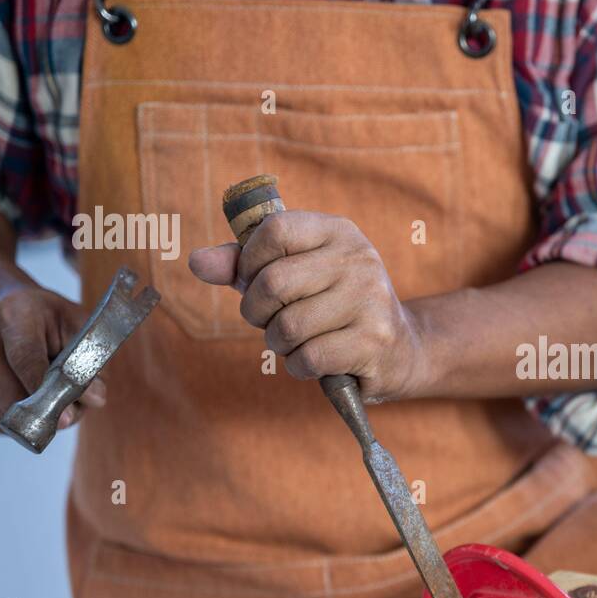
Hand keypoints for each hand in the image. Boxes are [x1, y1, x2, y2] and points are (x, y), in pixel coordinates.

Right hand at [0, 284, 106, 431]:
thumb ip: (89, 361)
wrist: (4, 310)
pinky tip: (29, 397)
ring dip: (34, 418)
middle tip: (71, 415)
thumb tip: (94, 399)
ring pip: (3, 413)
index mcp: (12, 315)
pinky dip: (20, 420)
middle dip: (45, 413)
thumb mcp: (76, 325)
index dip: (46, 391)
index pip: (25, 359)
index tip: (66, 417)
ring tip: (51, 396)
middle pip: (10, 393)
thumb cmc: (48, 320)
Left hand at [188, 211, 426, 401]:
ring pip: (288, 326)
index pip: (273, 231)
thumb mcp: (295, 274)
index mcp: (338, 231)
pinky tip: (316, 361)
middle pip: (273, 283)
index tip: (255, 282)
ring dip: (279, 343)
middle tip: (271, 321)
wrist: (400, 349)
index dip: (249, 262)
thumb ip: (244, 266)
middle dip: (257, 312)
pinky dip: (299, 367)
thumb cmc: (333, 306)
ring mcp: (370, 301)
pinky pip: (308, 358)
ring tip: (296, 342)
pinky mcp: (373, 342)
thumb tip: (196, 262)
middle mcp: (359, 259)